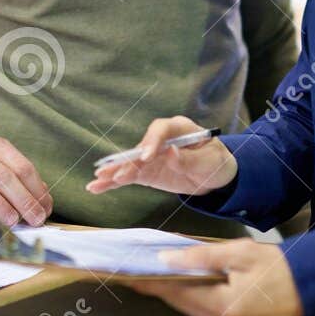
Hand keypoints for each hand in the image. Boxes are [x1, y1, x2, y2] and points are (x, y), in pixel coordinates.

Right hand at [84, 116, 236, 196]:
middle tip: (115, 172)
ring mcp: (152, 156)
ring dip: (114, 171)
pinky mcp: (148, 171)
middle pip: (140, 147)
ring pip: (130, 162)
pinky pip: (129, 176)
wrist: (217, 174)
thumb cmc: (217, 161)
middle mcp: (161, 140)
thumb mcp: (209, 161)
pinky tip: (97, 187)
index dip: (152, 142)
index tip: (146, 157)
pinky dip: (113, 182)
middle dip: (126, 160)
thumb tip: (170, 154)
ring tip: (97, 180)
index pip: (161, 130)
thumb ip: (189, 159)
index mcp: (179, 128)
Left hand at [129, 240, 303, 315]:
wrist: (313, 287)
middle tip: (134, 269)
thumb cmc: (279, 267)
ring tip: (153, 273)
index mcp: (223, 306)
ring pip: (190, 309)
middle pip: (179, 303)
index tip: (126, 272)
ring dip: (174, 292)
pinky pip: (203, 313)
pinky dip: (191, 298)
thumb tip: (166, 259)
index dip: (149, 282)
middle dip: (158, 285)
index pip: (174, 292)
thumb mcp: (240, 253)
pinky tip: (182, 283)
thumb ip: (201, 256)